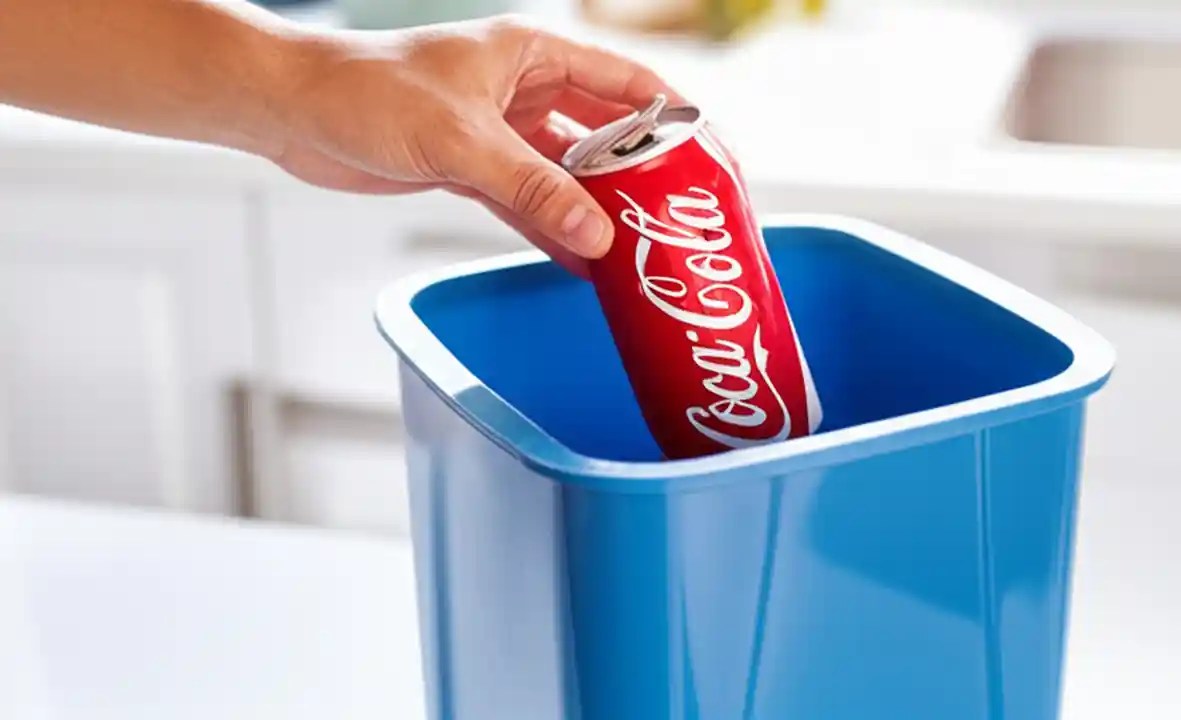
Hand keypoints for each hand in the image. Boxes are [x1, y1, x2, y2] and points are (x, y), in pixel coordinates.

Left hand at [270, 16, 683, 274]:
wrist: (292, 110)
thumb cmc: (367, 91)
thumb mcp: (461, 140)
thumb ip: (532, 187)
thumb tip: (597, 233)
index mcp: (532, 54)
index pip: (627, 82)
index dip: (674, 118)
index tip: (711, 158)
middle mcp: (523, 90)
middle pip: (603, 134)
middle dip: (639, 176)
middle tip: (678, 220)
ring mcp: (499, 133)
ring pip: (566, 176)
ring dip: (596, 211)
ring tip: (639, 253)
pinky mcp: (472, 169)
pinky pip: (529, 203)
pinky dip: (553, 229)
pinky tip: (584, 261)